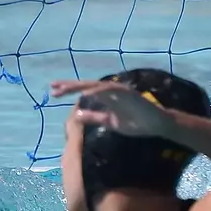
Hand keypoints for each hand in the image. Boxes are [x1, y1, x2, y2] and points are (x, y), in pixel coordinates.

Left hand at [50, 78, 174, 137]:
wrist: (158, 126)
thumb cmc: (136, 123)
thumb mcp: (110, 122)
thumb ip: (94, 117)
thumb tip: (77, 114)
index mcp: (106, 97)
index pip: (84, 91)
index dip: (69, 90)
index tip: (53, 91)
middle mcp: (111, 91)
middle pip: (86, 85)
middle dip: (69, 85)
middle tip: (52, 87)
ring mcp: (119, 90)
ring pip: (95, 85)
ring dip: (80, 86)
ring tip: (65, 89)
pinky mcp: (128, 93)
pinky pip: (110, 90)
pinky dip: (98, 90)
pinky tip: (86, 92)